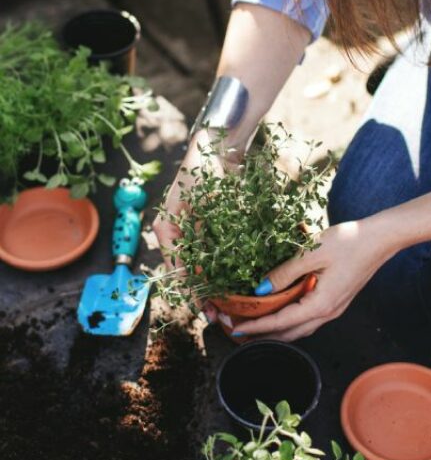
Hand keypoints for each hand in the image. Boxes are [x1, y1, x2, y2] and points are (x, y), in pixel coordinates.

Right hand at [152, 130, 237, 322]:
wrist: (217, 144)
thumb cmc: (201, 166)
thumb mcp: (194, 198)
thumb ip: (195, 229)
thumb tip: (197, 265)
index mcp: (167, 228)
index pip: (176, 268)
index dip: (190, 290)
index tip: (203, 308)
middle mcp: (178, 233)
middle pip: (188, 272)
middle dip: (203, 295)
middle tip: (218, 314)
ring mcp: (194, 231)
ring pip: (202, 267)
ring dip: (214, 287)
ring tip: (227, 307)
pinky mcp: (210, 228)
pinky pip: (215, 255)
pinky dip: (224, 270)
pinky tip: (236, 283)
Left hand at [232, 219, 390, 341]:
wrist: (380, 238)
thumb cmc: (349, 242)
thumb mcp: (312, 253)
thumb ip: (285, 272)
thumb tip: (261, 290)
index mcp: (321, 305)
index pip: (281, 322)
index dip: (256, 326)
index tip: (235, 329)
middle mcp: (328, 313)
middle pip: (290, 333)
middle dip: (264, 334)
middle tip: (240, 330)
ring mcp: (334, 308)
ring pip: (300, 327)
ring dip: (278, 329)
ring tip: (256, 324)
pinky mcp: (337, 300)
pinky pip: (309, 317)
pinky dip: (291, 319)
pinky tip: (282, 310)